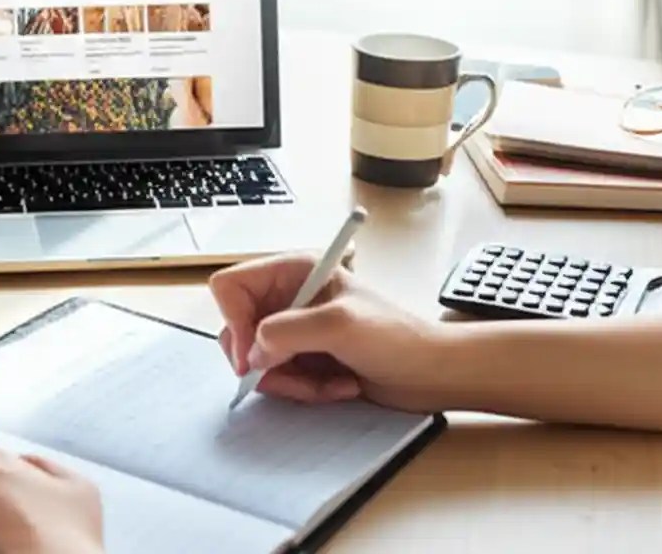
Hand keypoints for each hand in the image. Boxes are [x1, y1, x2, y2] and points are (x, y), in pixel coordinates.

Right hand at [209, 252, 448, 411]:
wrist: (431, 372)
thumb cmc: (399, 337)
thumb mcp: (340, 325)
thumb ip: (287, 331)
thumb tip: (252, 352)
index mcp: (294, 270)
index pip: (230, 286)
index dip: (234, 320)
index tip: (253, 353)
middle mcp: (288, 296)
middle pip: (237, 329)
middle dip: (264, 361)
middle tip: (293, 373)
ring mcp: (294, 330)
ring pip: (256, 362)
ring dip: (290, 381)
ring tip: (328, 382)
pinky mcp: (303, 358)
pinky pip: (278, 380)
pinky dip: (304, 390)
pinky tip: (338, 385)